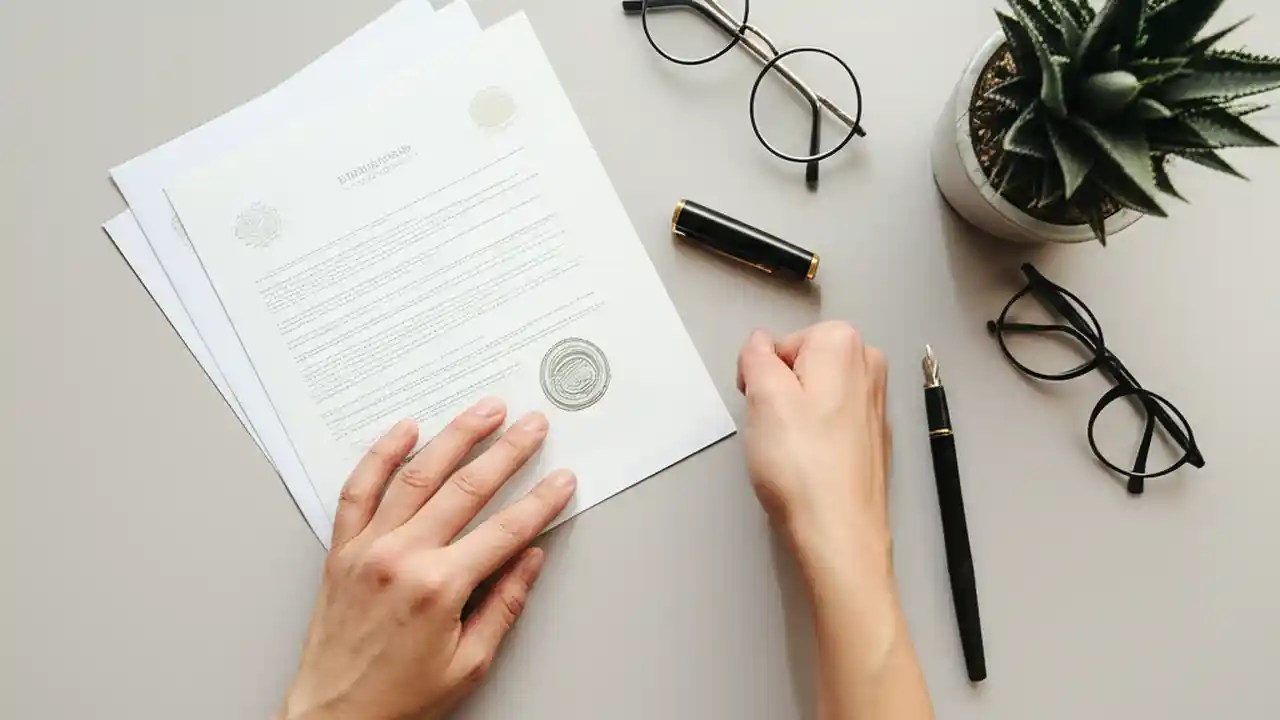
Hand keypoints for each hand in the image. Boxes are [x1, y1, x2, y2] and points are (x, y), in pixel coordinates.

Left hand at [279, 399, 575, 719]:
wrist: (334, 718)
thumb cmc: (399, 699)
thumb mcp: (469, 663)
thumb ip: (504, 604)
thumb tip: (530, 558)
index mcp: (439, 588)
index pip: (506, 530)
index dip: (540, 501)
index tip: (562, 480)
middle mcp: (402, 558)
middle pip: (466, 489)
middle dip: (507, 452)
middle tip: (533, 426)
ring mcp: (368, 548)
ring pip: (416, 476)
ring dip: (455, 437)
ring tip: (483, 411)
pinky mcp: (342, 550)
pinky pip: (359, 489)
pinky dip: (381, 455)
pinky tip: (405, 430)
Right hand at [736, 322, 891, 580]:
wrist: (839, 532)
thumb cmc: (798, 460)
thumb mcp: (762, 396)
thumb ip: (756, 357)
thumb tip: (760, 343)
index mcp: (843, 342)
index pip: (781, 344)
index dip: (762, 375)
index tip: (761, 410)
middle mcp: (870, 364)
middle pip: (803, 366)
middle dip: (781, 393)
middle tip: (774, 431)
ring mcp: (877, 404)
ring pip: (817, 395)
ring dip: (798, 417)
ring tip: (791, 452)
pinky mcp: (876, 439)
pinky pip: (834, 423)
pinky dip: (818, 438)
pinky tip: (811, 467)